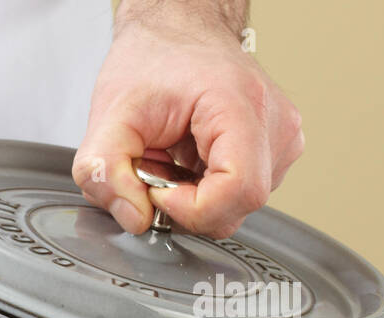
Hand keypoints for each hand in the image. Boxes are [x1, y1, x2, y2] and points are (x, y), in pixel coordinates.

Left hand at [72, 8, 303, 238]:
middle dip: (184, 205)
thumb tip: (134, 218)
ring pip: (236, 208)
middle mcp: (274, 125)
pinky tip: (186, 160)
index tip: (156, 190)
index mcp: (240, 106)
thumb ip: (104, 170)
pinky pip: (237, 195)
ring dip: (192, 198)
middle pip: (236, 208)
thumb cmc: (153, 60)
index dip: (191, 208)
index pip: (239, 191)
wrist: (178, 32)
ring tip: (170, 158)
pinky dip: (204, 190)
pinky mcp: (274, 152)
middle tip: (154, 169)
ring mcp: (280, 140)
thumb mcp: (110, 114)